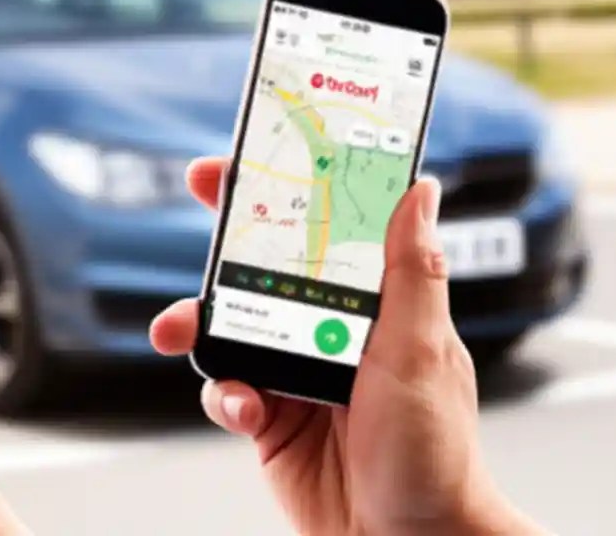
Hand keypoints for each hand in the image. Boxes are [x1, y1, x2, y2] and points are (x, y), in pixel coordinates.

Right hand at [151, 157, 544, 535]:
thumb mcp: (423, 352)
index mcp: (375, 306)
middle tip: (199, 229)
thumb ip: (411, 272)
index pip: (328, 232)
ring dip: (200, 326)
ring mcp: (297, 373)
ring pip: (231, 328)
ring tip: (180, 332)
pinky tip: (243, 410)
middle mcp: (331, 332)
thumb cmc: (435, 454)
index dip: (289, 193)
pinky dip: (223, 395)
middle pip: (266, 272)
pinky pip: (226, 389)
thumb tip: (419, 191)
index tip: (249, 160)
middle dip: (225, 249)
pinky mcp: (269, 419)